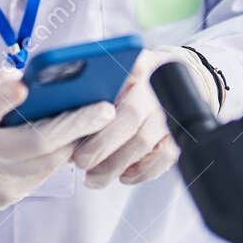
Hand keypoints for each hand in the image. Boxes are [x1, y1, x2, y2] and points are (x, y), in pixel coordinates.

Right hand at [0, 68, 116, 210]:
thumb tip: (36, 78)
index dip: (4, 97)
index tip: (24, 86)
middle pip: (36, 141)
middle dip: (76, 124)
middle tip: (106, 110)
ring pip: (48, 161)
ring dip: (76, 141)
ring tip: (101, 122)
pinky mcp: (7, 197)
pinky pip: (43, 174)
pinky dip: (61, 155)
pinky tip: (76, 140)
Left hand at [72, 47, 217, 189]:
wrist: (173, 81)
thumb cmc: (131, 82)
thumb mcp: (112, 73)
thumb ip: (92, 87)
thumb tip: (63, 115)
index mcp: (136, 67)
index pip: (117, 81)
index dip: (99, 108)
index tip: (79, 129)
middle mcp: (156, 88)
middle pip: (130, 117)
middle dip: (101, 145)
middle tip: (81, 160)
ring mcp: (170, 112)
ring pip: (143, 143)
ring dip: (115, 165)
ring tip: (94, 176)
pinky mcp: (179, 135)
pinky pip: (162, 159)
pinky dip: (140, 172)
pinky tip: (123, 175)